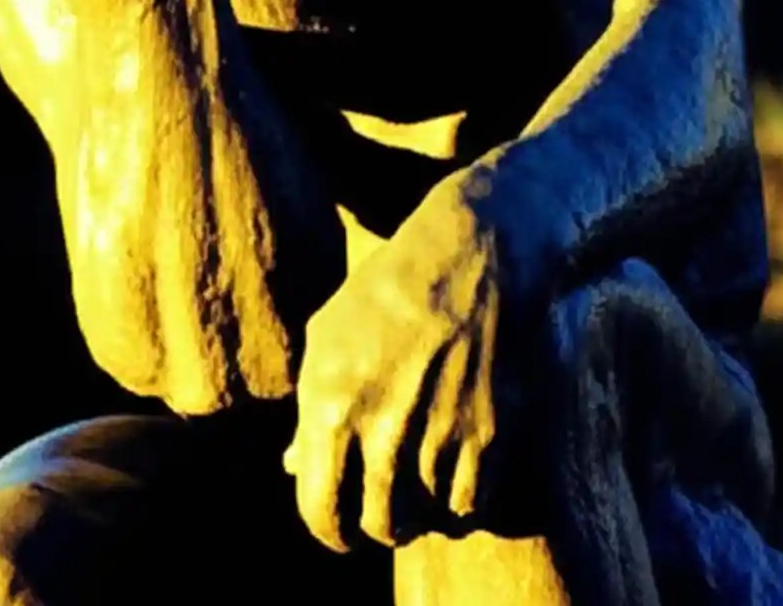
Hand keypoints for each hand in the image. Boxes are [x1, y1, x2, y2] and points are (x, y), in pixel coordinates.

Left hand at [283, 177, 509, 551]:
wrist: (477, 251)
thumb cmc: (390, 287)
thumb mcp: (329, 335)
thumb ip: (307, 408)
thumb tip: (291, 465)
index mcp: (331, 403)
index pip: (320, 510)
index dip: (329, 531)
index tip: (340, 530)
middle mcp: (384, 427)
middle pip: (378, 525)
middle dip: (377, 528)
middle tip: (385, 516)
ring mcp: (441, 432)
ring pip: (427, 518)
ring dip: (423, 513)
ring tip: (422, 490)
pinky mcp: (491, 430)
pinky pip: (471, 502)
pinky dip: (462, 501)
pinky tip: (456, 477)